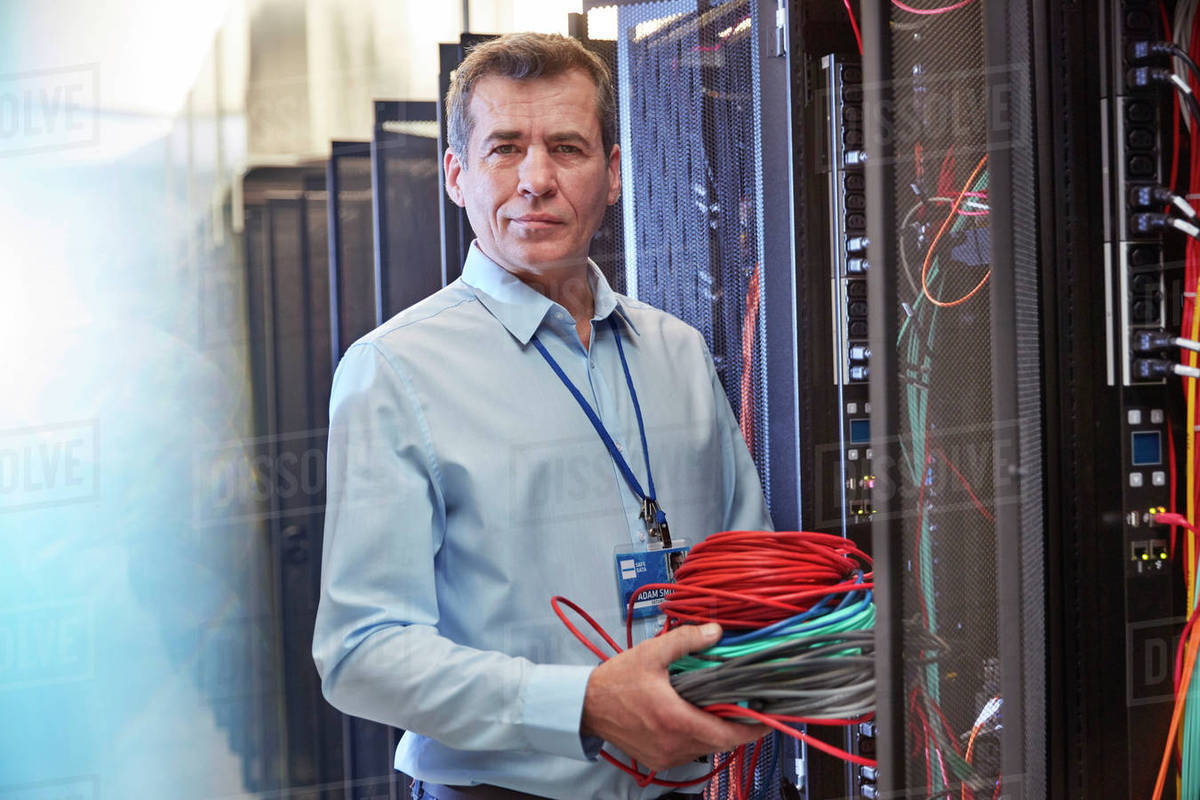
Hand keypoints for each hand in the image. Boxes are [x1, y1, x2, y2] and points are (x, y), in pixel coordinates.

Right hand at [580, 622, 768, 771]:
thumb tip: (716, 631)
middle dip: (738, 728)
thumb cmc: (616, 680)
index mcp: (675, 720)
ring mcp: (664, 756)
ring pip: (705, 748)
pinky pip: (688, 752)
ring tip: (723, 709)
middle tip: (750, 708)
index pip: (726, 735)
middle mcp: (672, 744)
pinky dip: (698, 737)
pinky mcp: (656, 760)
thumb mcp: (652, 653)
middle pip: (720, 743)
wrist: (586, 706)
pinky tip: (696, 718)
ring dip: (716, 732)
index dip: (752, 729)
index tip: (769, 719)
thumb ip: (686, 640)